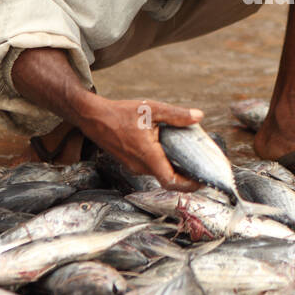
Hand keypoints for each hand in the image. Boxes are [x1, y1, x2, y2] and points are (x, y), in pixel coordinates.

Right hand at [80, 97, 203, 187]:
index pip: (170, 181)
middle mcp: (140, 166)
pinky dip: (163, 163)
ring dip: (173, 169)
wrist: (93, 117)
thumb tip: (199, 117)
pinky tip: (169, 149)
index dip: (188, 185)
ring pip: (159, 173)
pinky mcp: (130, 163)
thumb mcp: (151, 109)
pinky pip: (150, 168)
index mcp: (147, 155)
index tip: (202, 181)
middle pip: (167, 179)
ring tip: (189, 157)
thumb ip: (176, 115)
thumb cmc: (120, 113)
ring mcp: (133, 166)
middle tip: (201, 168)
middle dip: (185, 176)